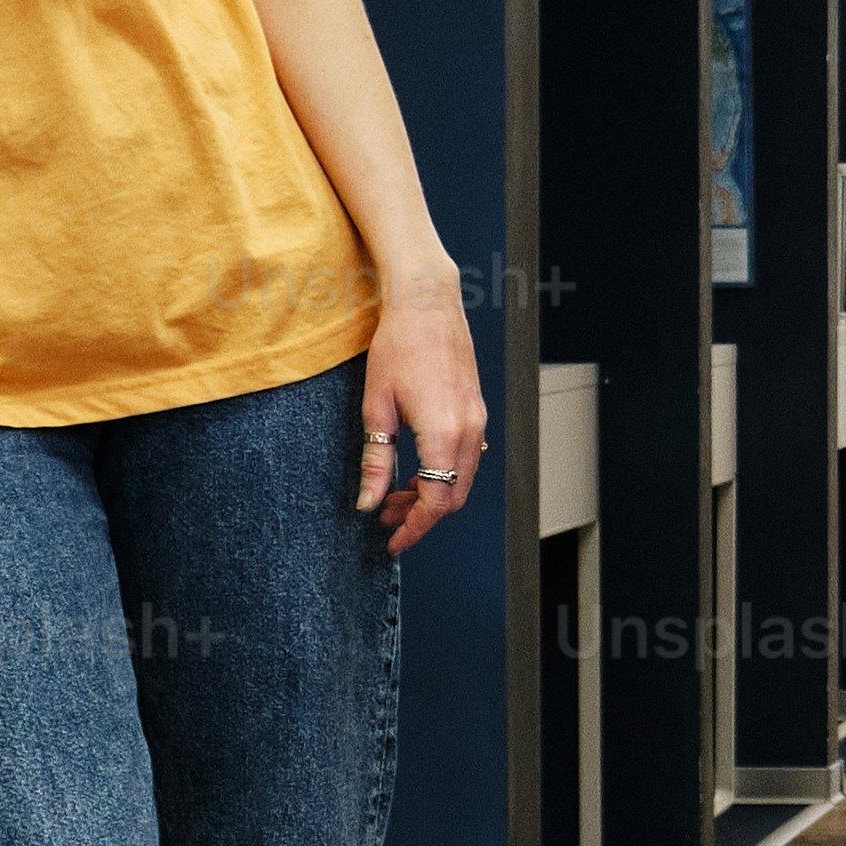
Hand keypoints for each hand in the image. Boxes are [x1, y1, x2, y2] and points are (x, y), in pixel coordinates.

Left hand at [353, 278, 490, 550]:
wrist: (427, 304)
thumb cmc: (398, 347)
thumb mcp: (376, 408)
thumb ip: (376, 461)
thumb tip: (368, 502)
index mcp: (444, 434)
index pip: (436, 501)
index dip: (414, 528)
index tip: (393, 541)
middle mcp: (469, 431)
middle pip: (453, 496)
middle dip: (420, 514)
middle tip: (385, 516)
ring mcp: (477, 419)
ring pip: (461, 478)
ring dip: (432, 493)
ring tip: (395, 492)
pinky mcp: (476, 409)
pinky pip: (466, 457)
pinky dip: (444, 473)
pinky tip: (416, 466)